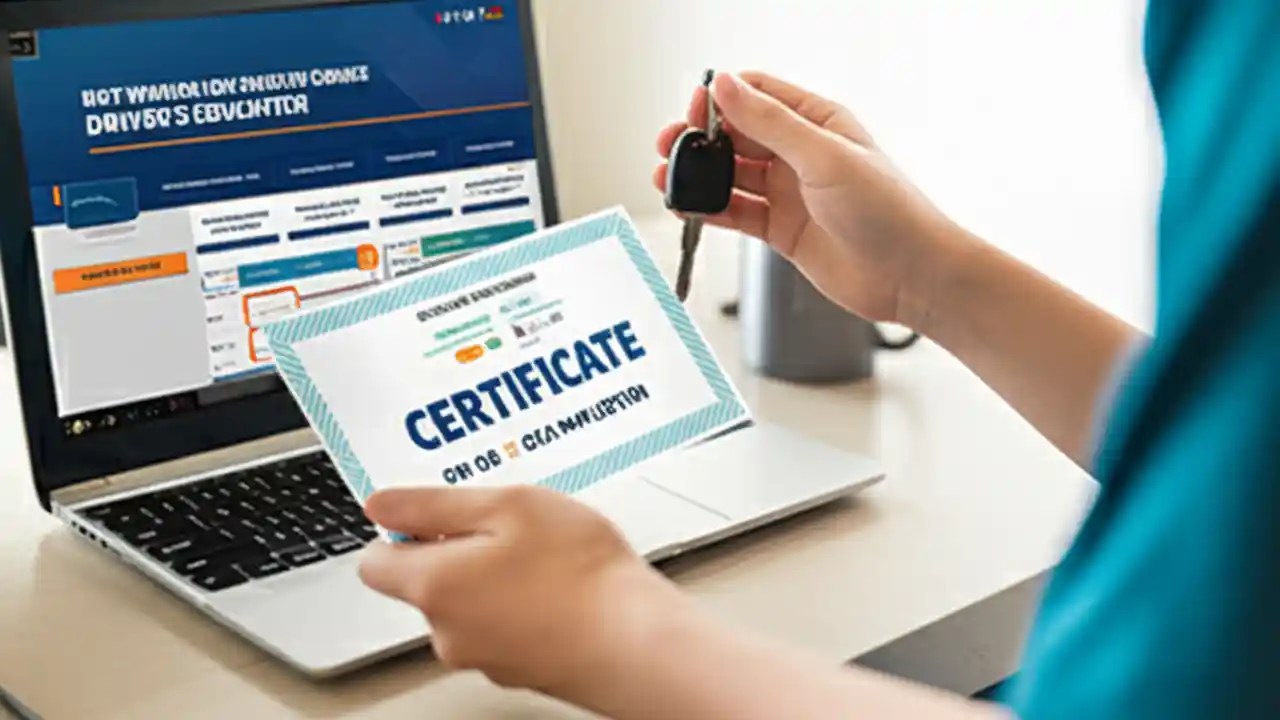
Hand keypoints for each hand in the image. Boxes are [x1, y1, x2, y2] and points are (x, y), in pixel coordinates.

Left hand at [358, 485, 685, 694]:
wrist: (635, 643)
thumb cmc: (578, 573)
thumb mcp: (507, 505)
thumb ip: (433, 505)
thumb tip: (382, 505)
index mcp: (433, 585)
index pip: (375, 562)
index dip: (402, 530)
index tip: (438, 512)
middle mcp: (446, 631)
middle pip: (425, 583)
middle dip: (459, 549)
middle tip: (509, 523)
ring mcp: (482, 657)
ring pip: (468, 605)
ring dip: (495, 576)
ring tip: (544, 551)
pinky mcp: (517, 669)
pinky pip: (502, 626)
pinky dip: (522, 604)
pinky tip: (559, 584)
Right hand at [656, 71, 966, 325]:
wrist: (911, 276)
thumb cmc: (889, 212)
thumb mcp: (824, 157)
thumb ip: (770, 123)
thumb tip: (728, 86)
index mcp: (818, 122)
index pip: (757, 95)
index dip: (722, 99)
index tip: (694, 112)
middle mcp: (801, 155)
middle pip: (737, 136)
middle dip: (701, 139)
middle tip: (671, 146)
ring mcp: (790, 193)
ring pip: (731, 176)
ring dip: (699, 175)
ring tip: (669, 178)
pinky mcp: (782, 230)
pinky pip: (736, 213)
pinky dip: (710, 209)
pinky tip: (688, 207)